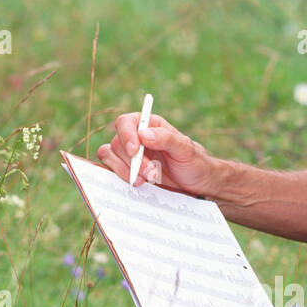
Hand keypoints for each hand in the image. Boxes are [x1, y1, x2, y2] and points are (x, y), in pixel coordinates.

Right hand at [97, 109, 215, 196]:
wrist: (196, 183)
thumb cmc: (193, 161)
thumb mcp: (185, 148)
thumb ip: (165, 138)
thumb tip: (143, 135)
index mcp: (148, 125)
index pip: (126, 122)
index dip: (126, 135)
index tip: (135, 151)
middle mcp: (135, 137)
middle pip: (117, 143)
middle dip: (133, 161)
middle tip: (152, 174)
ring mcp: (128, 155)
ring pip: (110, 156)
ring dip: (126, 171)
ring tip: (149, 180)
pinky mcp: (126, 170)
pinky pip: (111, 170)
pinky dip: (121, 177)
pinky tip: (140, 183)